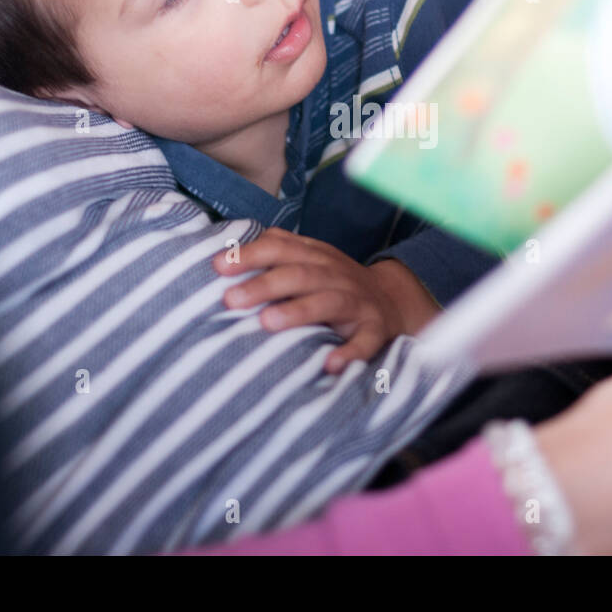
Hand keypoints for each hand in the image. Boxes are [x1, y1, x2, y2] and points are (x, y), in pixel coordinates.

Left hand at [212, 229, 439, 372]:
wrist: (392, 300)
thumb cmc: (333, 284)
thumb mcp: (309, 262)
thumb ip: (274, 256)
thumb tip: (220, 261)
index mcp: (316, 256)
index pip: (281, 247)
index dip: (251, 254)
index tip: (218, 266)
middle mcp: (335, 275)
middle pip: (299, 274)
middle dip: (265, 284)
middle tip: (231, 299)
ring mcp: (357, 301)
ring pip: (329, 302)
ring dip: (299, 311)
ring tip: (267, 322)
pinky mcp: (375, 329)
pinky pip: (365, 341)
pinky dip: (350, 352)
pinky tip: (330, 364)